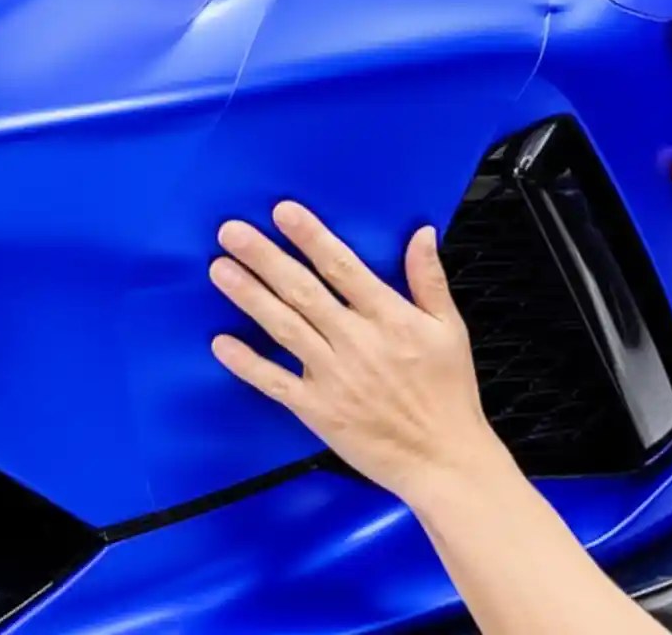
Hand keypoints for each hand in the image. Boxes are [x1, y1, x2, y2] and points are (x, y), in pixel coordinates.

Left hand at [209, 201, 505, 503]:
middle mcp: (356, 343)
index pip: (343, 267)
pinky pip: (275, 382)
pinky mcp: (318, 410)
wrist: (443, 459)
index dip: (311, 237)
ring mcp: (333, 377)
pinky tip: (221, 343)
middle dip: (265, 258)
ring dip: (250, 297)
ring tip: (221, 270)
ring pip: (284, 328)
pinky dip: (247, 364)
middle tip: (232, 232)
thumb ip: (430, 280)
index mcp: (390, 318)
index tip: (283, 212)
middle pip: (303, 291)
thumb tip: (421, 234)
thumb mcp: (451, 330)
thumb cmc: (449, 395)